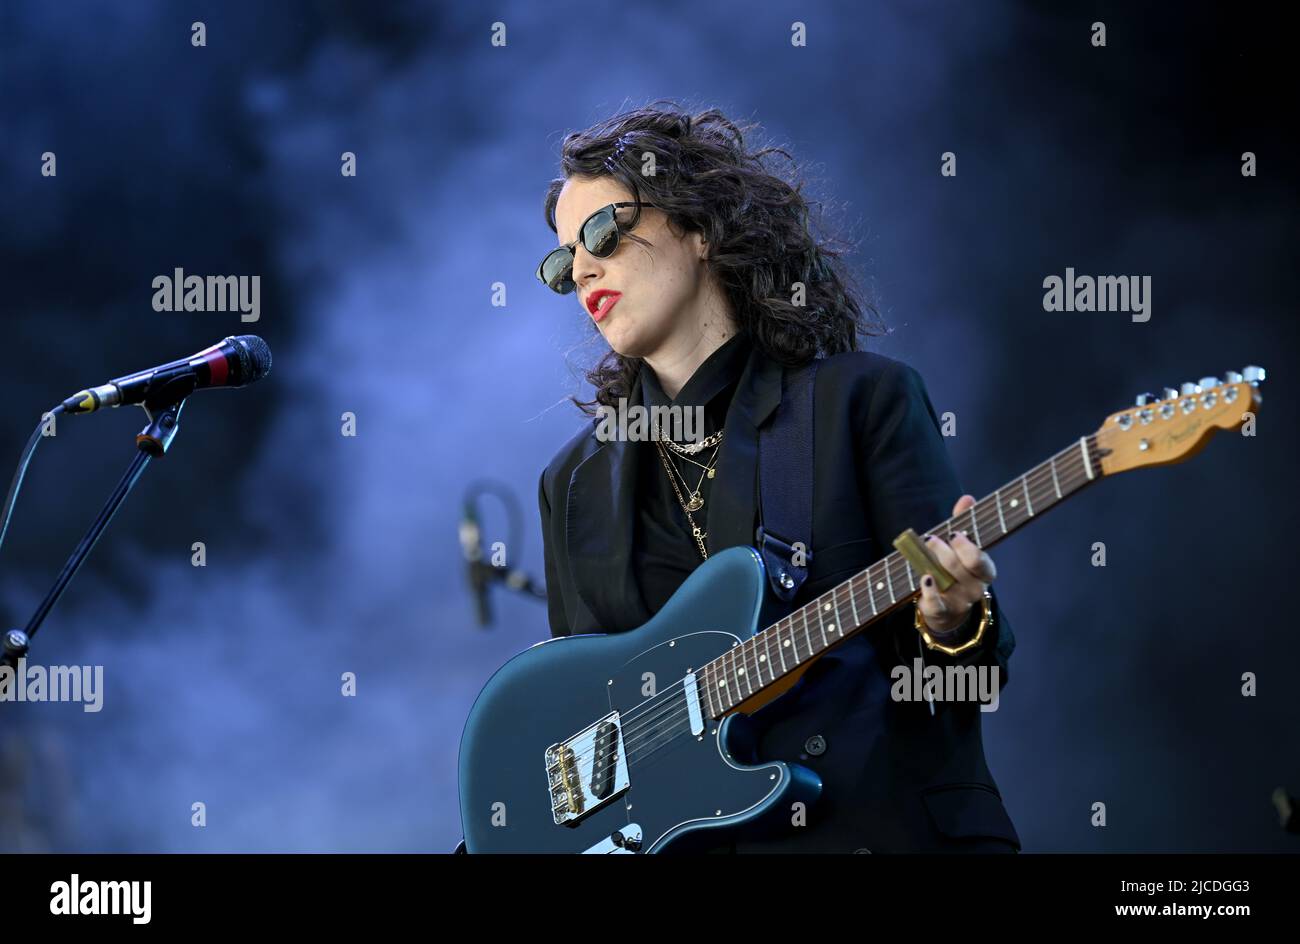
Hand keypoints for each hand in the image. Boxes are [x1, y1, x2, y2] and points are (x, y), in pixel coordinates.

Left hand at [917, 494, 997, 633]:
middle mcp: (976, 588)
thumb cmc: (955, 570)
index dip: (965, 546)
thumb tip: (967, 498)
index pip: (980, 561)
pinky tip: (925, 577)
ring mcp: (959, 601)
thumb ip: (965, 522)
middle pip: (959, 567)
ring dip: (931, 564)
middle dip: (942, 550)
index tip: (953, 533)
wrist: (948, 608)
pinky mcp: (942, 612)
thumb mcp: (962, 547)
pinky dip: (929, 590)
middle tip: (930, 539)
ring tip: (922, 551)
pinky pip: (936, 603)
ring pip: (946, 582)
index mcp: (985, 571)